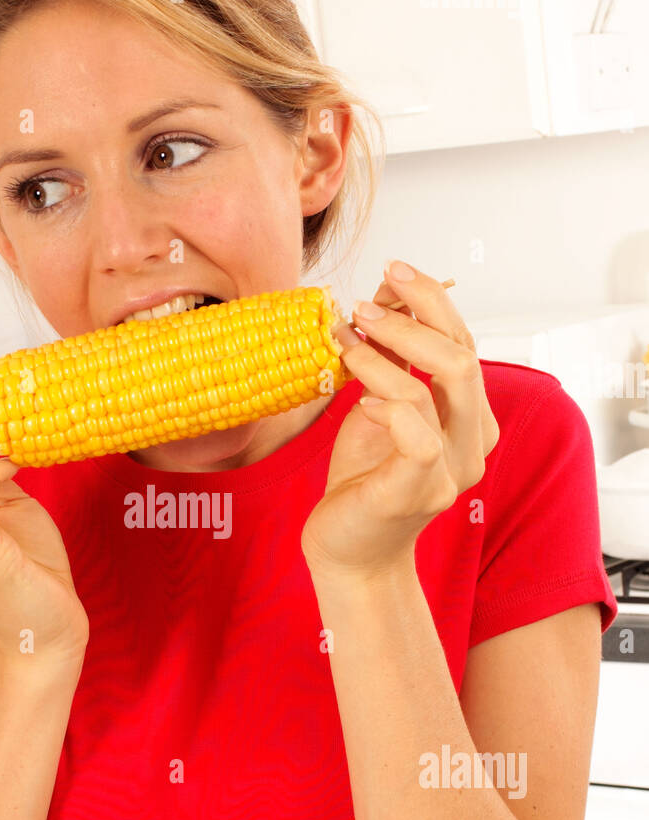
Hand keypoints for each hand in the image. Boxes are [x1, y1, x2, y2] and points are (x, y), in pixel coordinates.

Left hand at [301, 262, 499, 578]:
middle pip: (461, 357)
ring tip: (347, 337)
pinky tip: (359, 400)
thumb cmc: (364, 477)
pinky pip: (418, 436)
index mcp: (469, 418)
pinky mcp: (418, 493)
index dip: (432, 301)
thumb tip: (388, 291)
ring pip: (438, 388)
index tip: (393, 270)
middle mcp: (472, 443)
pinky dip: (389, 404)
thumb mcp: (378, 405)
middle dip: (412, 317)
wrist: (349, 550)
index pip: (464, 343)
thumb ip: (393, 359)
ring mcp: (451, 470)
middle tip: (363, 303)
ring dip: (386, 352)